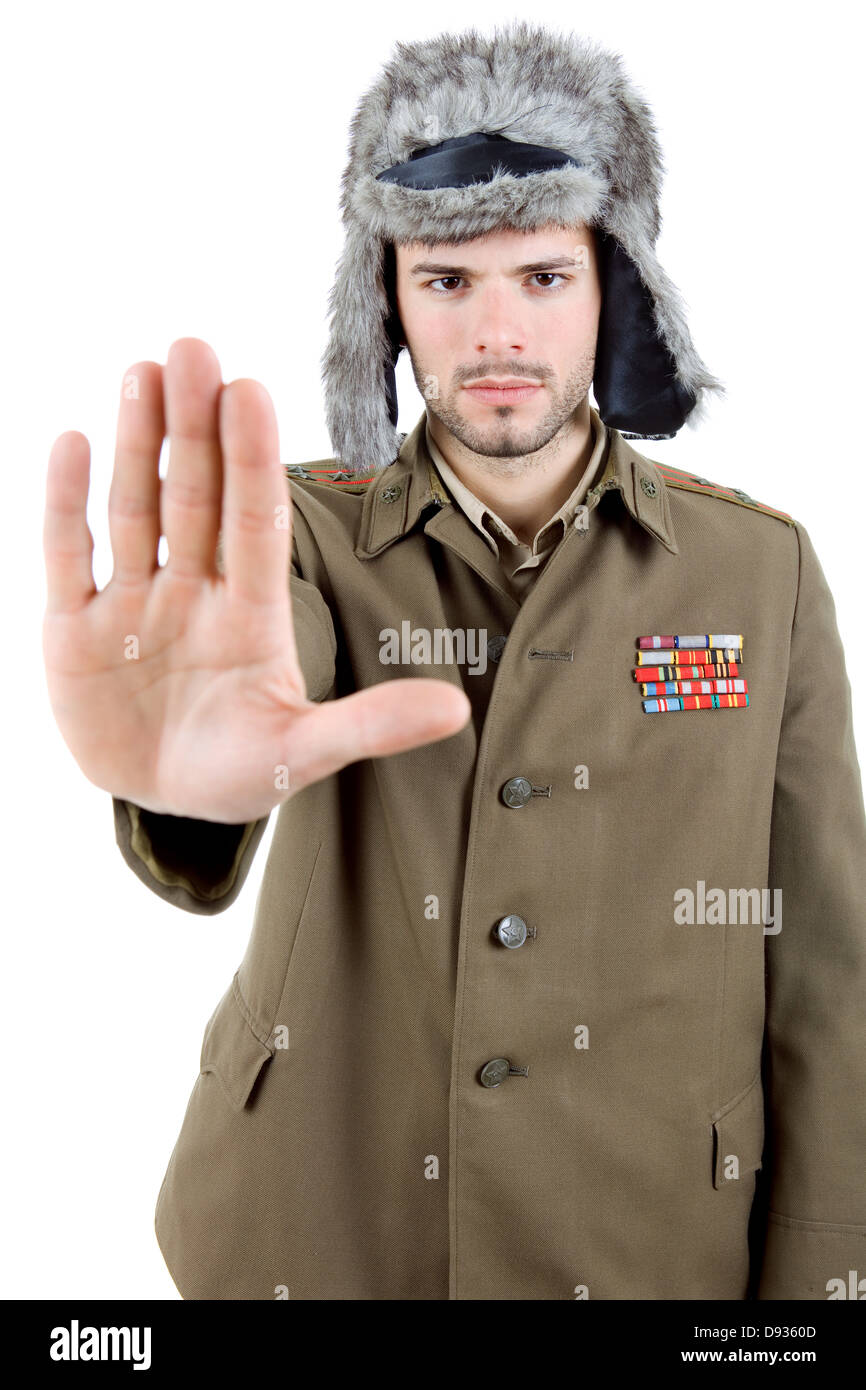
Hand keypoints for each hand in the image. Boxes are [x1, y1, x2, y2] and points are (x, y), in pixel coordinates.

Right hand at [42, 338, 470, 821]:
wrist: (161, 802)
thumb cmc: (238, 771)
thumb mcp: (301, 754)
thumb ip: (371, 727)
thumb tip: (457, 709)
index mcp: (252, 615)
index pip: (255, 523)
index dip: (252, 460)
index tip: (252, 391)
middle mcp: (192, 593)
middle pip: (194, 496)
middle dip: (194, 427)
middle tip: (195, 349)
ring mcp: (129, 604)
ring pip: (134, 509)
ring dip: (136, 445)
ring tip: (143, 373)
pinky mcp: (72, 626)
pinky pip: (67, 553)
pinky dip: (65, 502)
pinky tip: (71, 442)